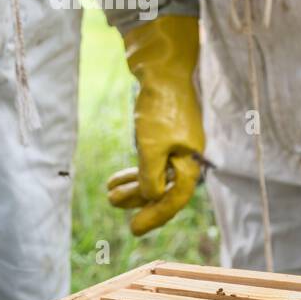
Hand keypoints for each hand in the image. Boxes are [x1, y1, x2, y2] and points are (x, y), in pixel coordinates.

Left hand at [107, 15, 204, 235]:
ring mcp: (177, 145)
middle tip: (113, 206)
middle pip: (165, 188)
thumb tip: (152, 197)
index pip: (175, 198)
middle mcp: (187, 156)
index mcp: (191, 161)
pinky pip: (152, 161)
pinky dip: (136, 170)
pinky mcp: (166, 134)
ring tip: (110, 194)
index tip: (133, 230)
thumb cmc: (159, 108)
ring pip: (156, 175)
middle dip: (138, 200)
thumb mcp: (151, 146)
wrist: (163, 70)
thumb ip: (152, 176)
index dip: (155, 216)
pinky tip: (118, 177)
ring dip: (133, 186)